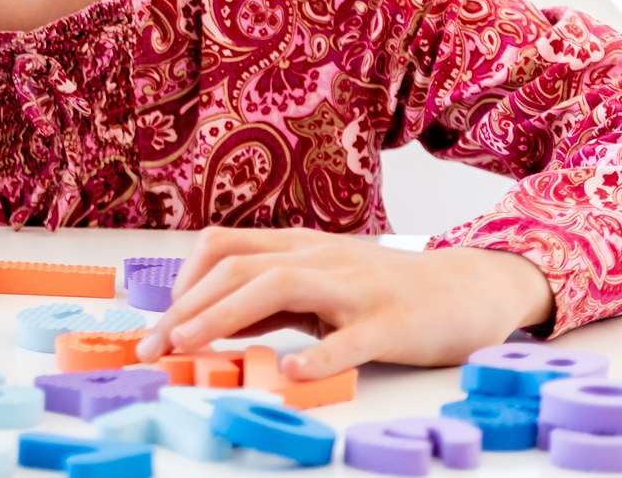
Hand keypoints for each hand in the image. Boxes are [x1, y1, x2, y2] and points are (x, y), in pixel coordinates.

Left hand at [134, 227, 555, 379]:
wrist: (468, 287)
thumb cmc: (384, 290)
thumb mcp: (320, 285)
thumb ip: (269, 300)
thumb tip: (206, 322)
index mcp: (299, 247)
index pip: (225, 249)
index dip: (184, 283)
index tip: (157, 324)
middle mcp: (320, 258)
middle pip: (241, 267)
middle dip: (189, 307)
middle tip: (153, 347)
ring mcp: (356, 287)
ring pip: (282, 285)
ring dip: (228, 315)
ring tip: (192, 346)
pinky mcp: (392, 323)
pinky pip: (352, 338)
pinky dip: (320, 355)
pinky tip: (292, 373)